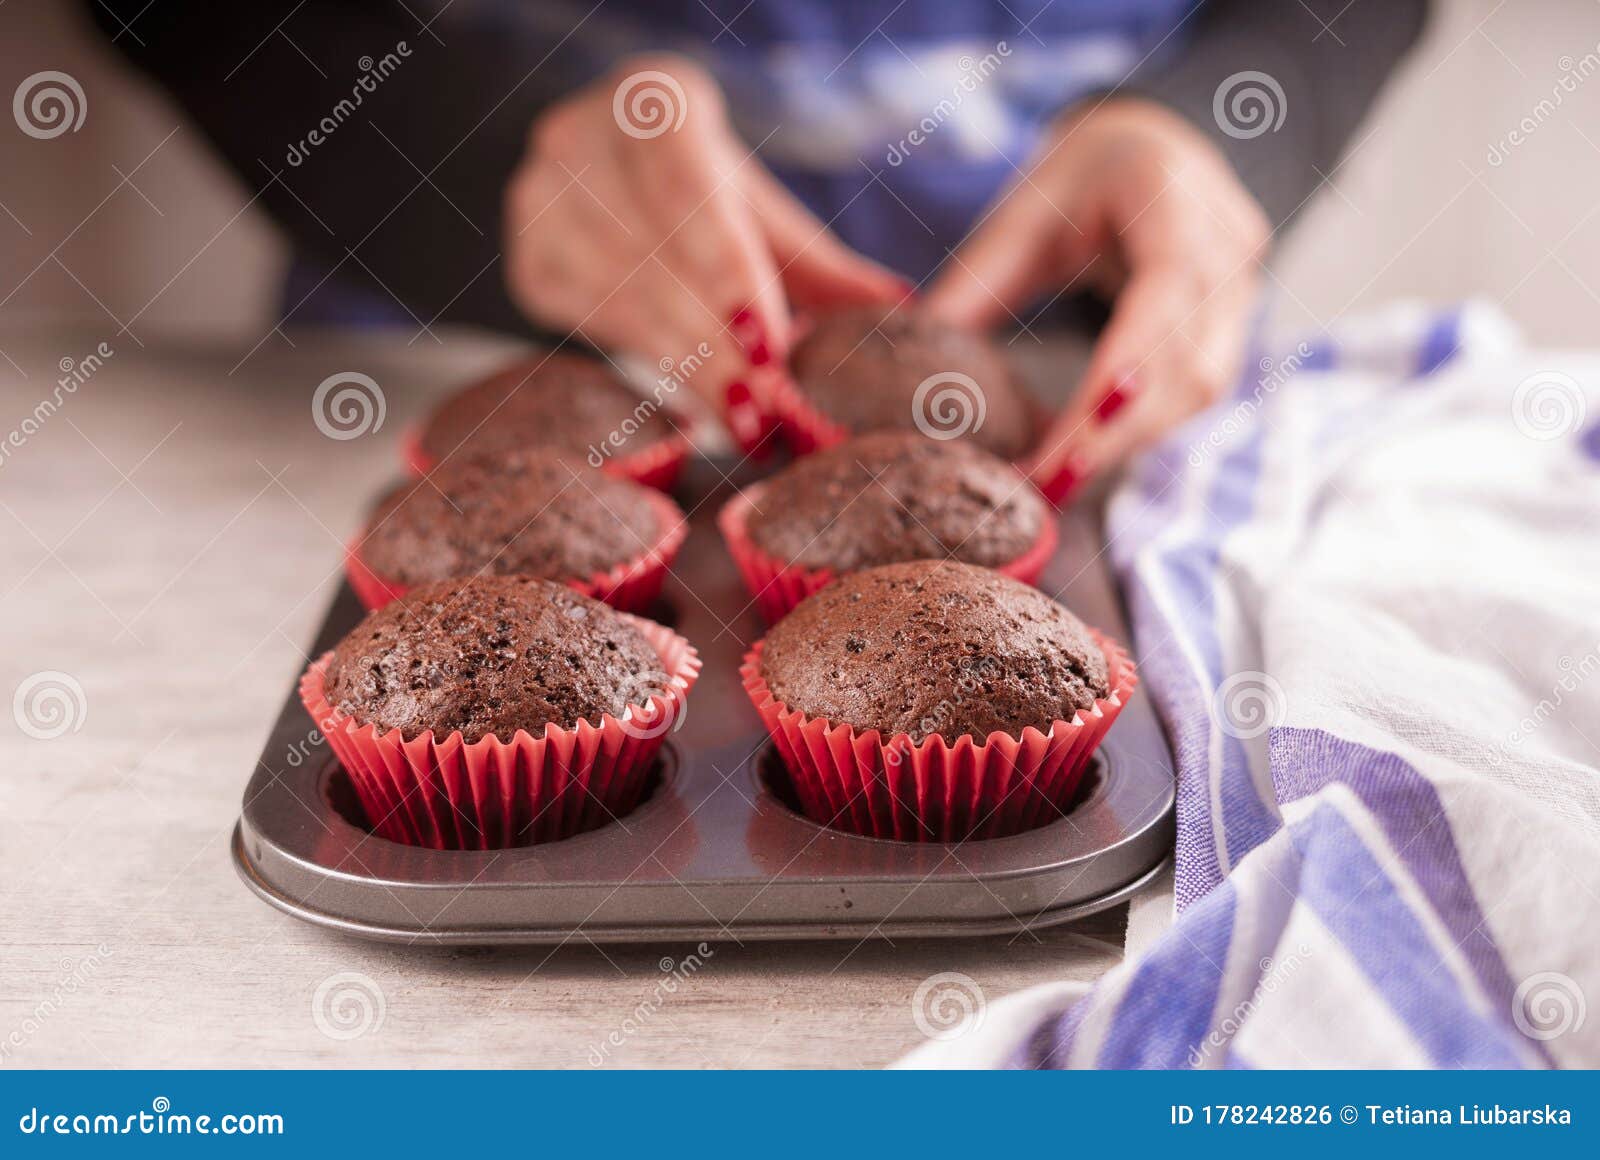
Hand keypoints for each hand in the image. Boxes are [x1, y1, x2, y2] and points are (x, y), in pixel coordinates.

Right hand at [504, 54, 905, 451]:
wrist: (613, 171)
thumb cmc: (706, 191)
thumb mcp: (765, 214)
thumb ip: (823, 267)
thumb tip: (903, 316)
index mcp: (653, 101)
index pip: (686, 186)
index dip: (724, 268)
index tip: (768, 342)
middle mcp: (579, 138)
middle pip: (653, 256)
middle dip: (715, 342)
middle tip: (768, 410)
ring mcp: (539, 201)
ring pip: (619, 300)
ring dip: (686, 368)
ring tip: (746, 420)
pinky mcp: (527, 262)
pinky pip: (591, 327)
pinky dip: (650, 365)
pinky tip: (697, 403)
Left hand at [925, 98, 1268, 498]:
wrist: (1146, 151)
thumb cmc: (1074, 182)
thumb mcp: (1018, 219)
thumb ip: (973, 291)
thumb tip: (912, 370)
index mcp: (1172, 194)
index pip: (1164, 296)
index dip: (1120, 377)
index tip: (1068, 448)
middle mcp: (1226, 244)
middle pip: (1190, 363)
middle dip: (1116, 435)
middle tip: (1047, 487)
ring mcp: (1244, 285)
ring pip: (1201, 388)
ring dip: (1128, 441)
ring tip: (1058, 480)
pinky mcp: (1237, 322)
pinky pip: (1197, 390)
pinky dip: (1140, 428)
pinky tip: (1087, 453)